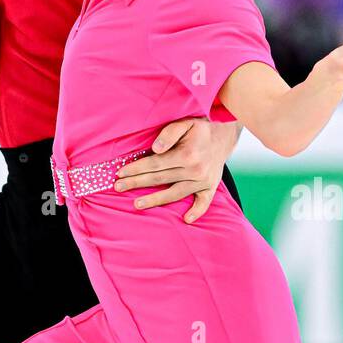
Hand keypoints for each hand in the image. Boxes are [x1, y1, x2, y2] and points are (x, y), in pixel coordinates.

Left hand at [114, 116, 235, 223]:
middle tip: (118, 187)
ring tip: (136, 204)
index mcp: (187, 154)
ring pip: (175, 194)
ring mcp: (203, 181)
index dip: (136, 168)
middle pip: (160, 179)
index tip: (120, 173)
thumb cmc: (199, 128)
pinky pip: (204, 203)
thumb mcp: (185, 123)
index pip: (155, 164)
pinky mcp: (210, 187)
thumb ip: (169, 133)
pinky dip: (196, 212)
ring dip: (155, 200)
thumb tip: (155, 148)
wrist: (224, 136)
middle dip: (137, 183)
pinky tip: (186, 219)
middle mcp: (195, 170)